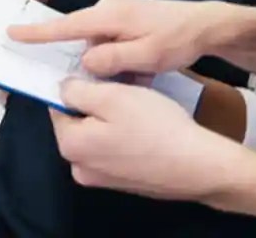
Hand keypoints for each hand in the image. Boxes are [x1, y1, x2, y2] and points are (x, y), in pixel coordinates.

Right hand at [8, 0, 231, 76]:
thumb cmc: (177, 38)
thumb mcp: (145, 56)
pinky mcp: (127, 19)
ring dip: (116, 65)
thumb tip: (84, 62)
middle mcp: (107, 10)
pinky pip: (113, 43)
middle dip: (97, 65)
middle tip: (127, 76)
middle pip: (83, 43)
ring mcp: (117, 13)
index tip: (11, 32)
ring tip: (145, 73)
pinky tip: (146, 68)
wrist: (206, 23)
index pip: (64, 26)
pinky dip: (125, 59)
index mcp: (107, 15)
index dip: (37, 33)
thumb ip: (110, 60)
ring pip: (100, 47)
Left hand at [51, 79, 243, 200]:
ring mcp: (103, 179)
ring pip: (100, 134)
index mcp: (70, 146)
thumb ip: (78, 90)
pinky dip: (127, 135)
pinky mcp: (125, 182)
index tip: (99, 75)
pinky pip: (117, 149)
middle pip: (79, 122)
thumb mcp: (113, 96)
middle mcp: (80, 168)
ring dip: (114, 117)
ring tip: (142, 104)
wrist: (198, 166)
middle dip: (98, 103)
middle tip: (126, 88)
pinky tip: (149, 125)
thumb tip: (63, 88)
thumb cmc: (155, 127)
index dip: (78, 85)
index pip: (58, 106)